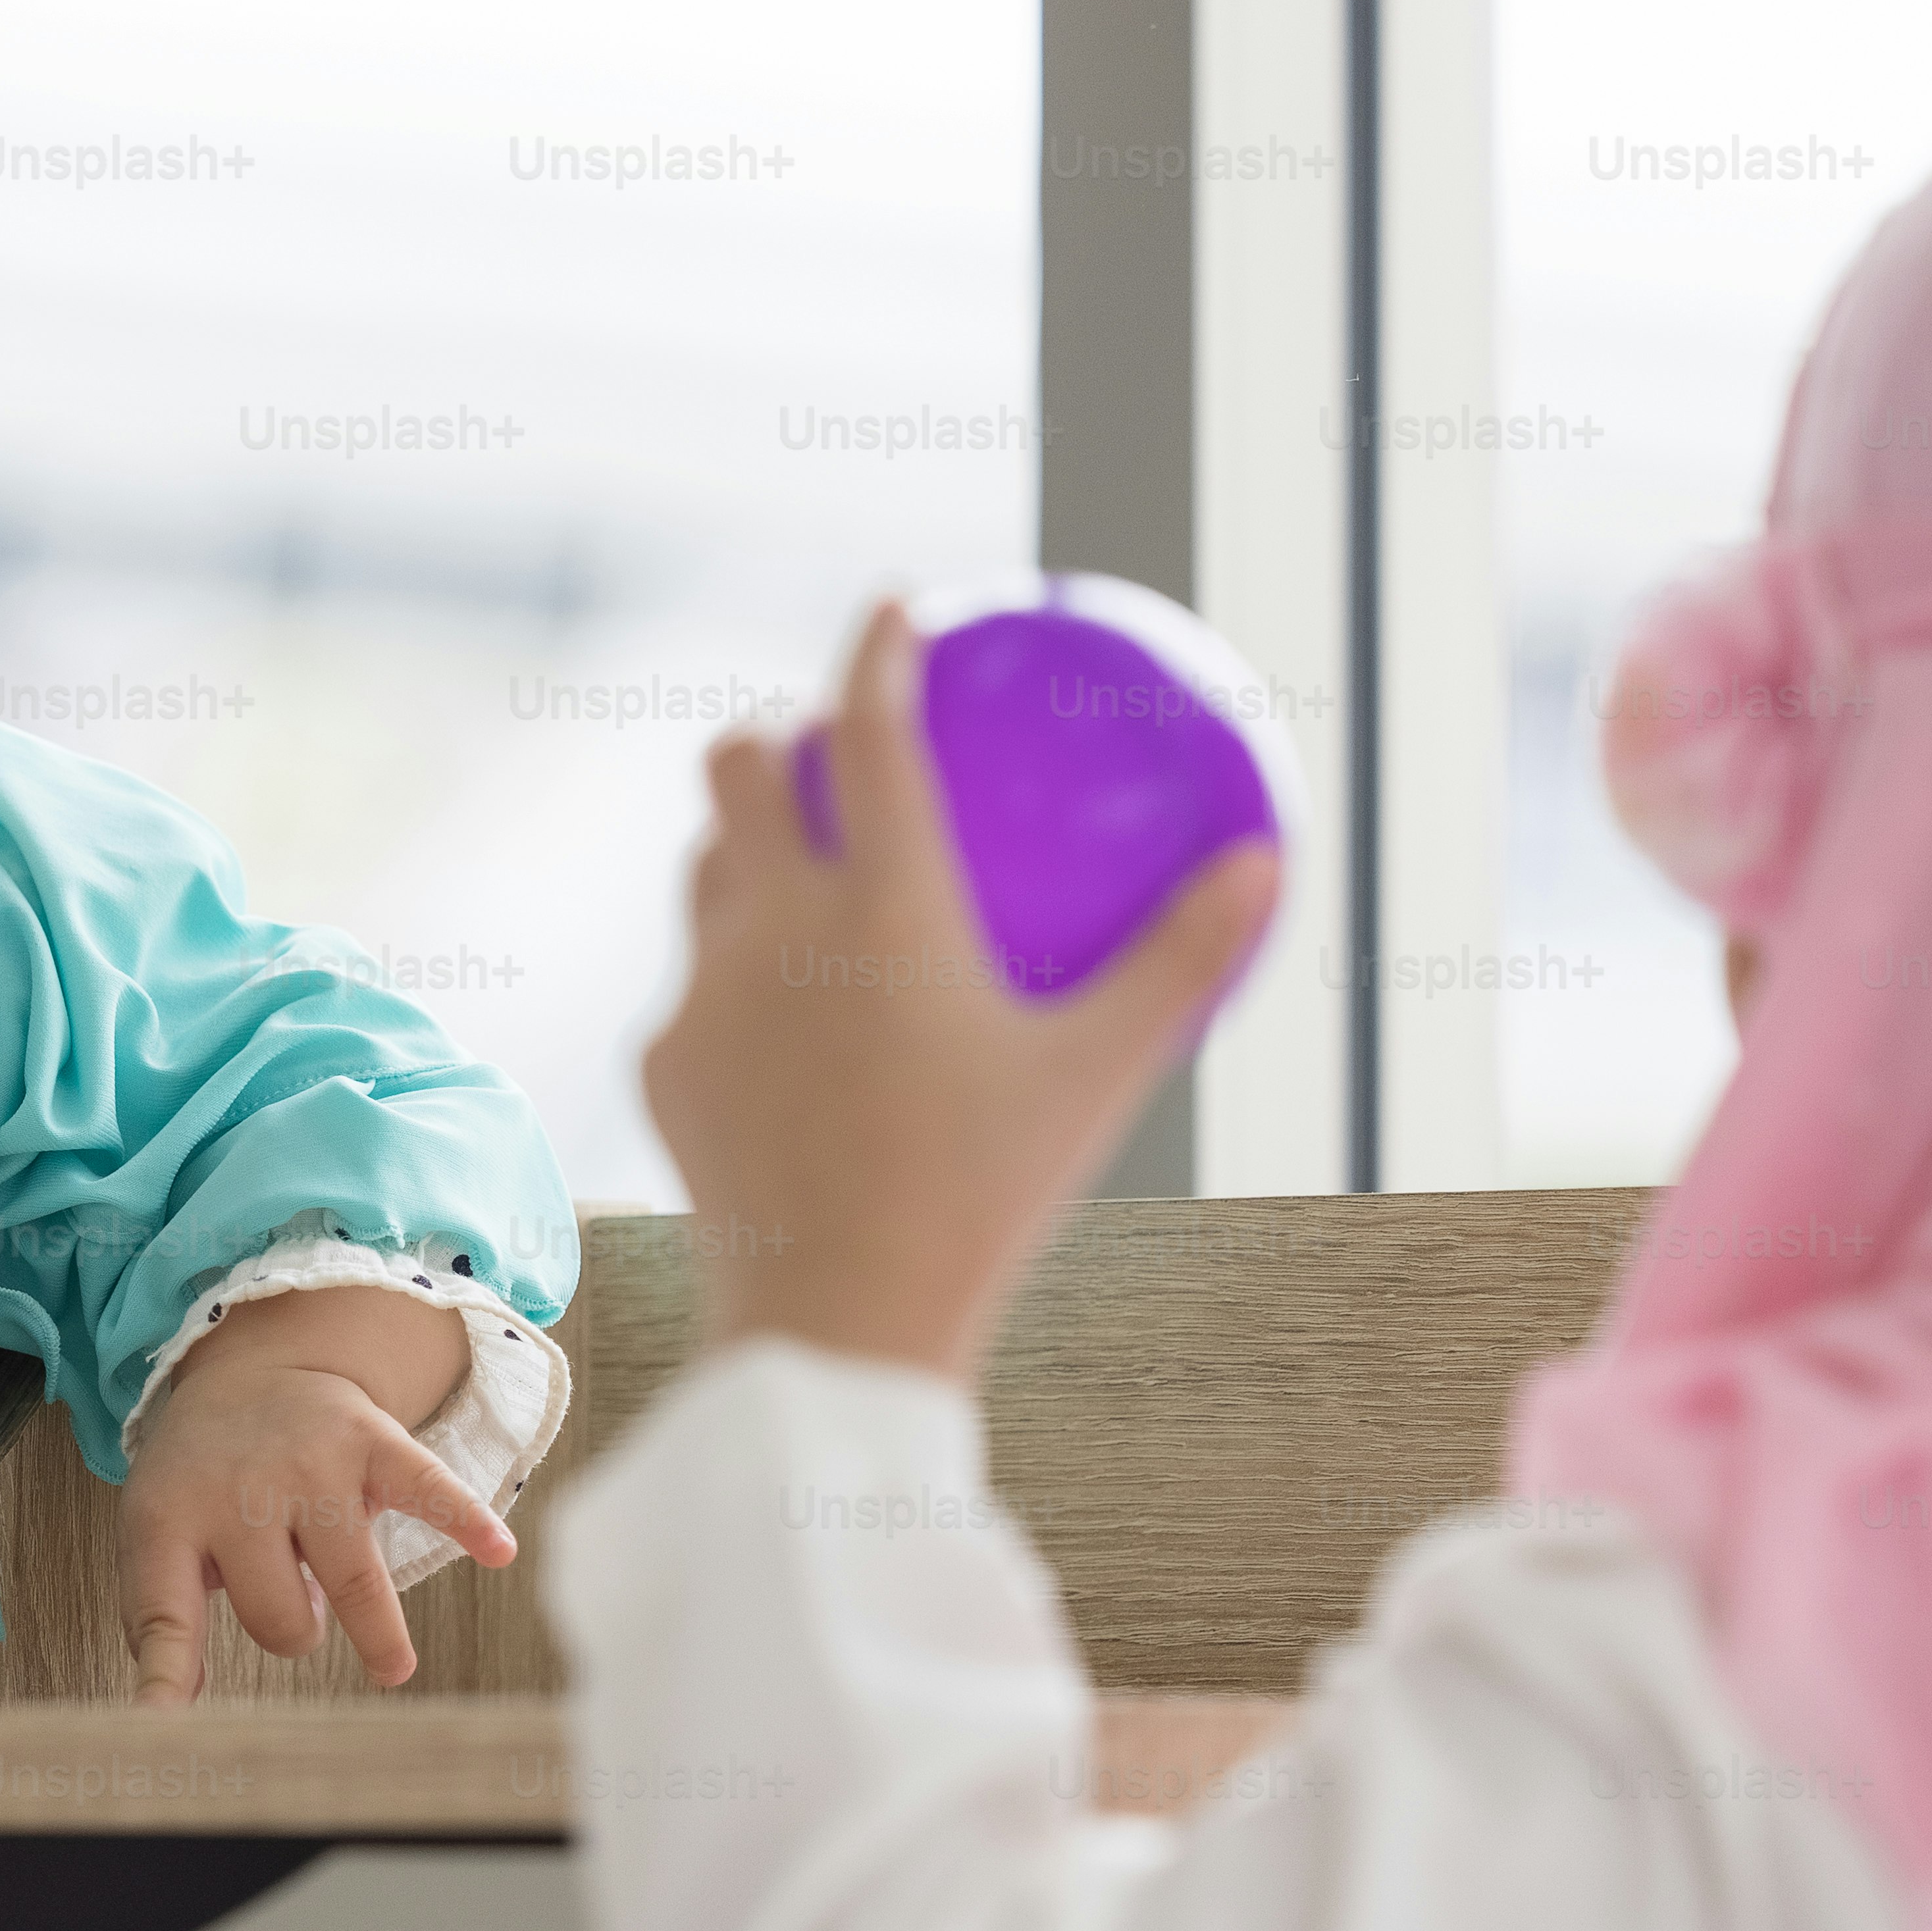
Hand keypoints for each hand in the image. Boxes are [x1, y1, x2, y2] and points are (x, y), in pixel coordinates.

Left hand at [120, 1284, 512, 1704]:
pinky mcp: (371, 1440)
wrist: (248, 1370)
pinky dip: (466, 1521)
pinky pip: (426, 1489)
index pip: (164, 1615)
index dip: (167, 1676)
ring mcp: (310, 1465)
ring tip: (391, 1670)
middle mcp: (239, 1492)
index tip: (163, 1728)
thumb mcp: (156, 1534)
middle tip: (295, 1597)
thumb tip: (169, 1717)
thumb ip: (163, 1618)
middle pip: (279, 1619)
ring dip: (377, 1635)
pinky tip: (497, 1551)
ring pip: (351, 1583)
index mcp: (170, 1521)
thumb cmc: (202, 1480)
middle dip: (294, 1628)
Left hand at [644, 597, 1279, 1379]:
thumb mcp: (1102, 1077)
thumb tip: (1267, 858)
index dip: (875, 649)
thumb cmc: (984, 1200)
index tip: (891, 607)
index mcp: (879, 908)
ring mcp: (702, 997)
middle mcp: (770, 929)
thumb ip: (1183, 961)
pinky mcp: (664, 1068)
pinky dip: (731, 975)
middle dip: (767, 734)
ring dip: (738, 845)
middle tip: (810, 744)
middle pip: (733, 771)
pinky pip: (691, 990)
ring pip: (700, 871)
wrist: (834, 1323)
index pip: (864, 729)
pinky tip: (772, 1016)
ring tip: (789, 865)